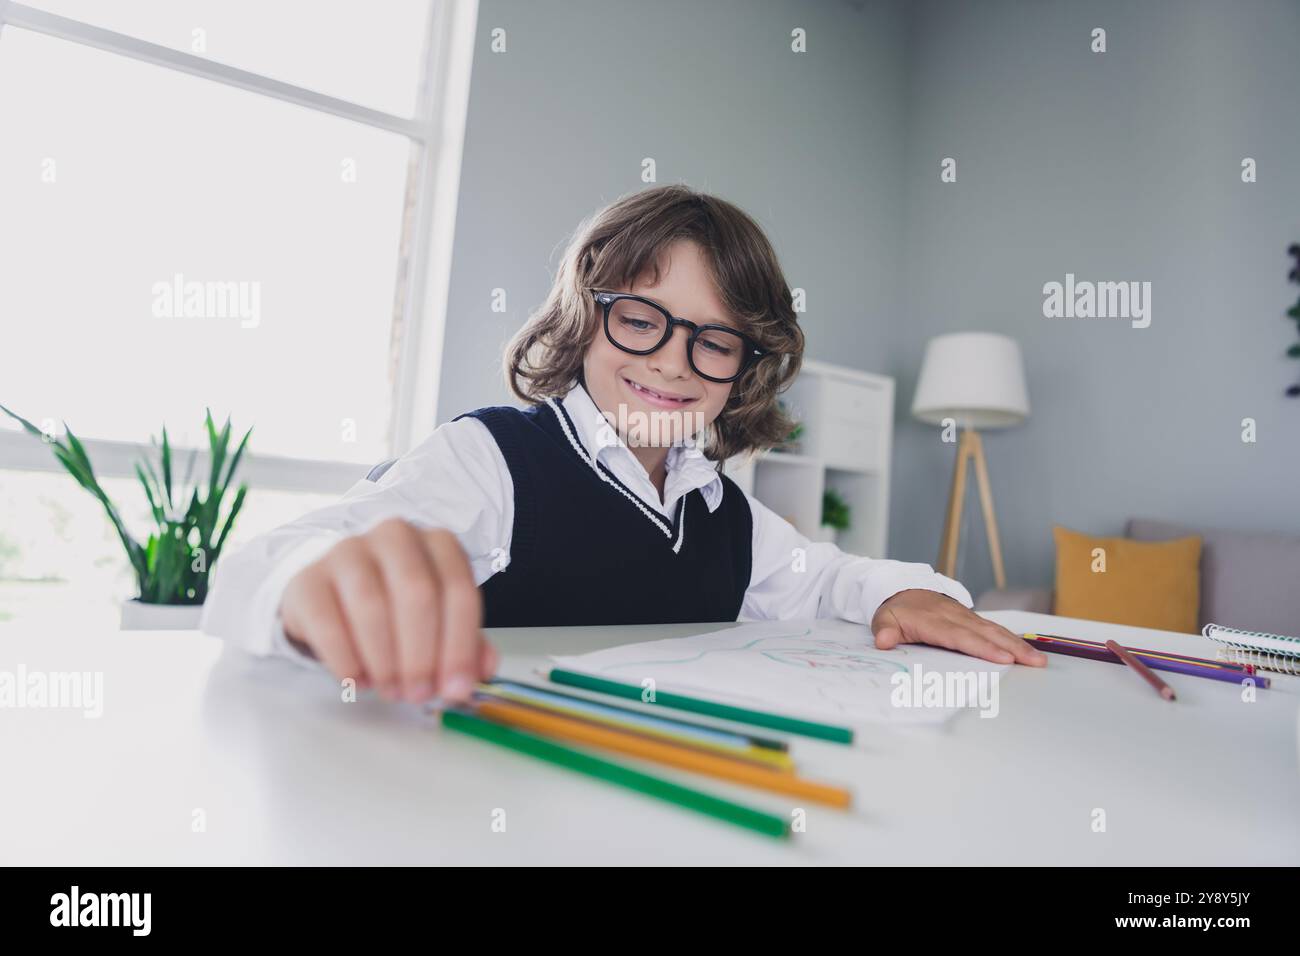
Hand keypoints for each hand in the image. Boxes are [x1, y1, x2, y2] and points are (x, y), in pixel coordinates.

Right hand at [279, 518, 497, 703]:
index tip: (455, 689)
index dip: (460, 646)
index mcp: (438, 543)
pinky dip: (345, 659)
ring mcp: (348, 551)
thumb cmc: (396, 607)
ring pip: (371, 605)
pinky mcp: (308, 578)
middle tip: (419, 694)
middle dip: (421, 655)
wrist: (333, 594)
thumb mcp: (439, 621)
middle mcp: (395, 536)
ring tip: (390, 690)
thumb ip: (466, 644)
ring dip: (385, 660)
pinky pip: (327, 620)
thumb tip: (481, 674)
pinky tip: (357, 680)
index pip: (458, 591)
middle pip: (417, 594)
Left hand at [870, 589, 1046, 665]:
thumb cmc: (897, 609)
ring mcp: (965, 616)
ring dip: (1017, 644)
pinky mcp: (972, 618)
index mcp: (933, 620)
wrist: (902, 588)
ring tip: (1037, 660)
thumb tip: (882, 641)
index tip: (1002, 658)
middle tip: (1032, 662)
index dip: (982, 647)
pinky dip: (1012, 639)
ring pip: (994, 630)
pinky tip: (1027, 651)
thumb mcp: (883, 618)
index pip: (960, 636)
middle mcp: (954, 617)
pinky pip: (994, 628)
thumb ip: (884, 630)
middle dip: (1010, 648)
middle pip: (985, 633)